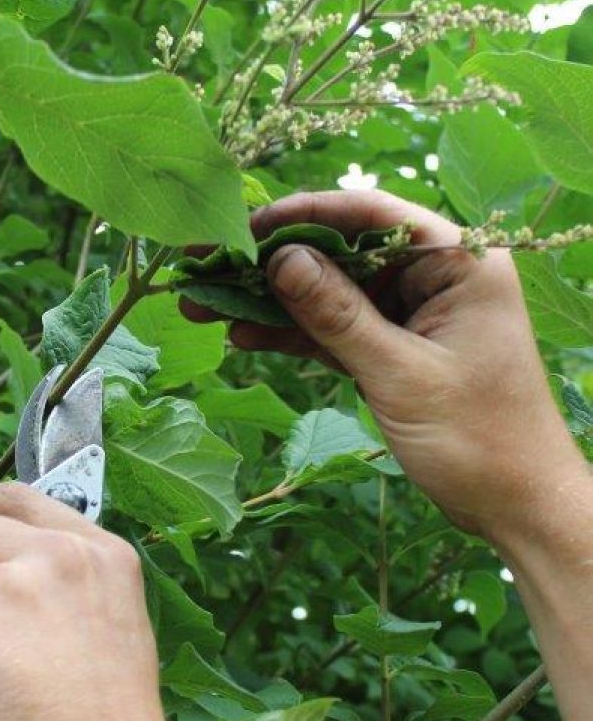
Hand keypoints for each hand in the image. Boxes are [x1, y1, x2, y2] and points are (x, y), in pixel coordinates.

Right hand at [182, 189, 586, 547]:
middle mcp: (435, 276)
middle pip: (340, 250)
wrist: (516, 505)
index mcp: (460, 261)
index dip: (304, 215)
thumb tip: (280, 261)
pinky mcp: (394, 348)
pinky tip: (242, 335)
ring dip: (270, 300)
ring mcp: (412, 313)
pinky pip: (334, 329)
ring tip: (203, 304)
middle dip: (272, 260)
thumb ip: (339, 315)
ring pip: (329, 291)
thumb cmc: (480, 438)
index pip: (371, 216)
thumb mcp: (401, 374)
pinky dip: (292, 334)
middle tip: (205, 262)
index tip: (244, 226)